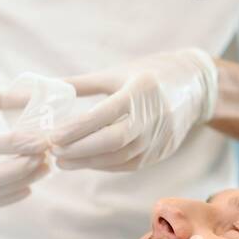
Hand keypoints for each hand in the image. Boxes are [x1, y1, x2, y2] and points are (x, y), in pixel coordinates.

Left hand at [49, 48, 217, 171]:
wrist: (194, 86)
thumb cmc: (148, 74)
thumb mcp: (117, 72)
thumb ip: (81, 84)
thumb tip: (44, 89)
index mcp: (141, 89)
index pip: (105, 113)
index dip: (76, 128)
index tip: (52, 136)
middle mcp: (155, 115)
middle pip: (113, 141)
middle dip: (80, 150)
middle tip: (53, 152)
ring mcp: (160, 137)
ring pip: (120, 157)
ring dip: (88, 162)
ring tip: (62, 160)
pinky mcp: (161, 153)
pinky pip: (128, 164)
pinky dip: (103, 165)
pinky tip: (85, 162)